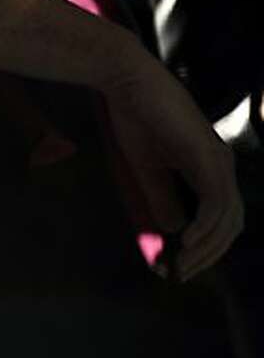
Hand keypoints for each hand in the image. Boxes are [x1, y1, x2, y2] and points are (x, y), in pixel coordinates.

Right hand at [99, 52, 244, 280]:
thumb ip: (161, 200)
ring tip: (181, 263)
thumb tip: (174, 233)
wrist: (127, 83)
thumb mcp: (146, 170)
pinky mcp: (207, 157)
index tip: (178, 268)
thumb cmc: (135, 118)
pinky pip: (215, 202)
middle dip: (209, 255)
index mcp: (209, 168)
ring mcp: (218, 161)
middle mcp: (222, 166)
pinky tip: (186, 242)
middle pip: (230, 224)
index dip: (205, 247)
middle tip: (181, 274)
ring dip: (206, 247)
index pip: (220, 218)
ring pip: (227, 218)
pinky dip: (204, 227)